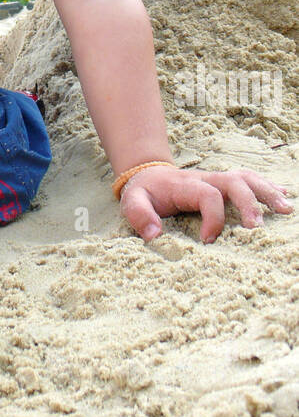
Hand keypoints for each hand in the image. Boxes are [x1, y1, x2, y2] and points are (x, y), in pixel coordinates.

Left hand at [119, 164, 293, 243]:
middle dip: (249, 203)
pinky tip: (285, 197)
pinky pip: (250, 180)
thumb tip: (155, 235)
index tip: (207, 241)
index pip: (208, 195)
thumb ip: (139, 216)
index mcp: (186, 185)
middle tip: (257, 229)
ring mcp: (217, 179)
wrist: (149, 175)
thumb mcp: (132, 202)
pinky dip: (268, 187)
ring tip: (285, 209)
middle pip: (234, 182)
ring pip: (247, 178)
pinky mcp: (224, 183)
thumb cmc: (144, 193)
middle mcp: (206, 178)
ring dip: (267, 192)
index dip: (212, 218)